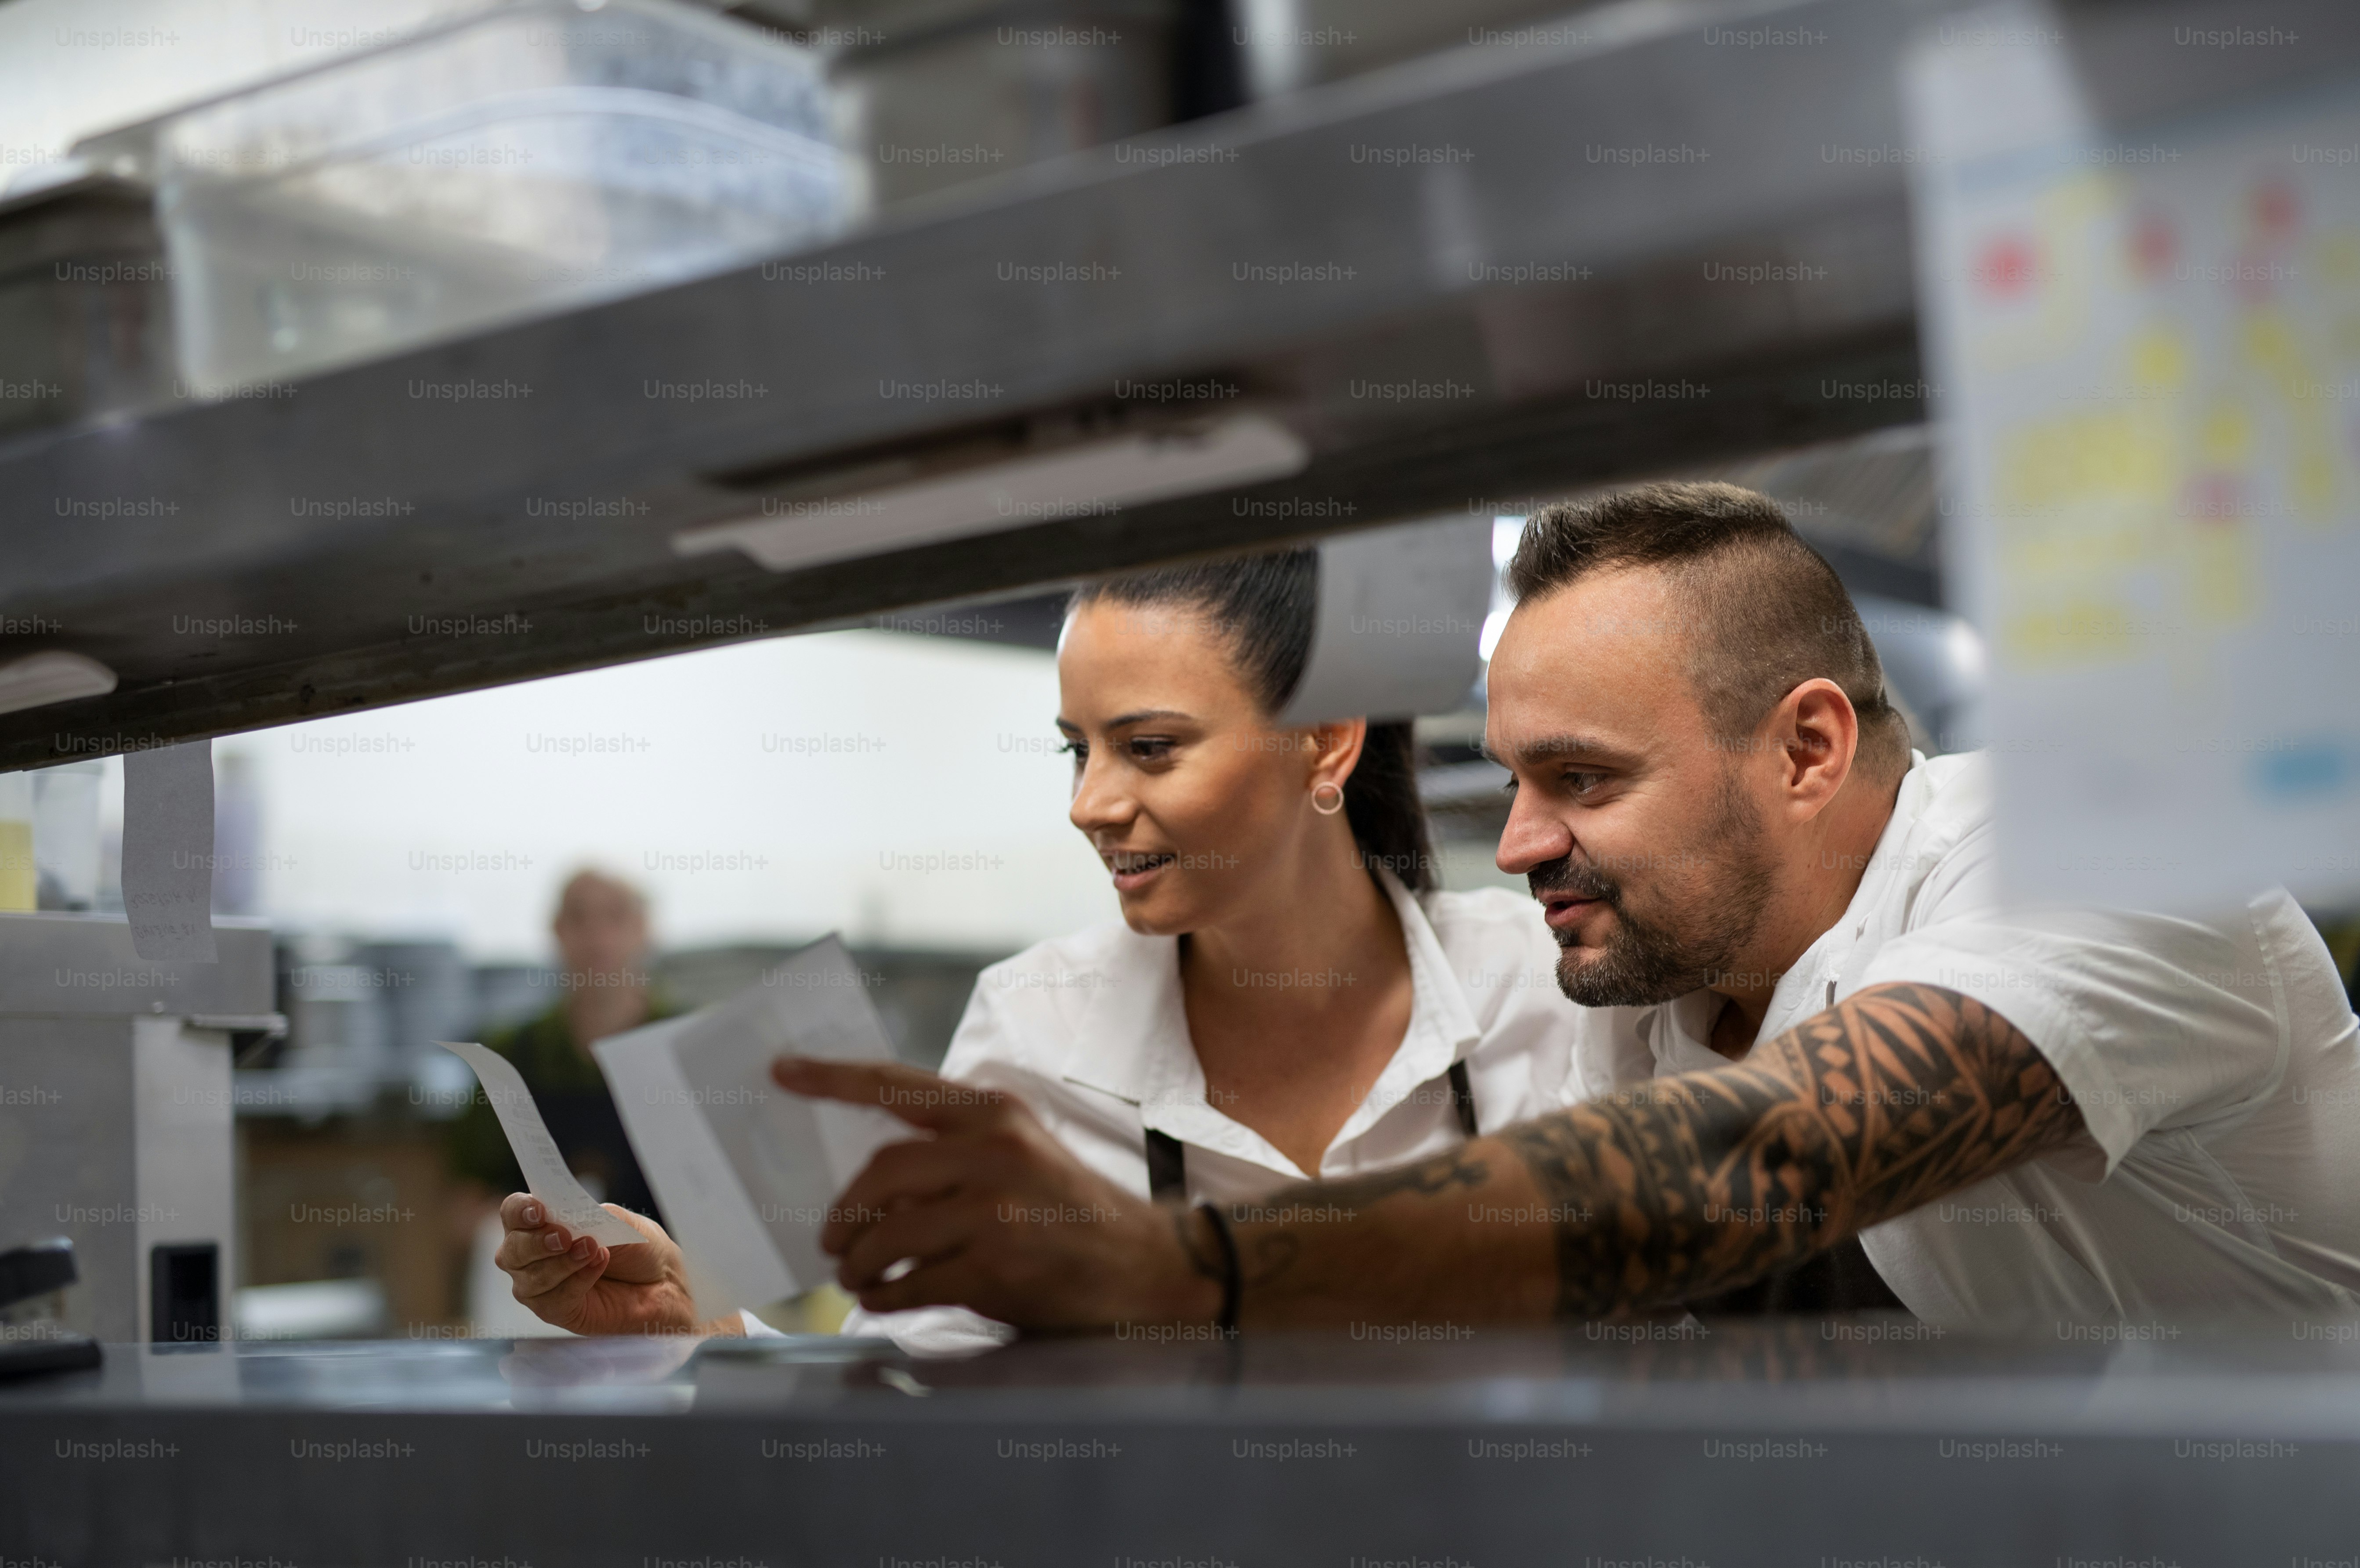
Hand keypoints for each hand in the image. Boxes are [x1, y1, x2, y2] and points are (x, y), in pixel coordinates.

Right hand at [495, 1194, 723, 1335]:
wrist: (668, 1283)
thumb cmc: (641, 1248)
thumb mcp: (621, 1221)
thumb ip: (591, 1217)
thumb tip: (566, 1219)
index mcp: (543, 1225)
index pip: (513, 1214)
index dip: (519, 1211)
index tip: (539, 1210)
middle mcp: (534, 1258)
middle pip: (510, 1251)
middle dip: (536, 1243)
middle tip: (566, 1236)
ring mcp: (543, 1288)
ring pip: (528, 1280)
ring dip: (561, 1264)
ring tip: (594, 1250)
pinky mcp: (560, 1314)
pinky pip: (552, 1301)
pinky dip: (576, 1282)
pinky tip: (598, 1267)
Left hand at [770, 1057, 1221, 1331]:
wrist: (1147, 1267)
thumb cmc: (1072, 1212)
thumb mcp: (1020, 1153)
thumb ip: (954, 1150)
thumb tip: (869, 1178)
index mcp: (995, 1114)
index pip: (897, 1086)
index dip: (832, 1078)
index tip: (781, 1071)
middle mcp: (994, 1152)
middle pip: (880, 1172)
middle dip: (844, 1213)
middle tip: (832, 1239)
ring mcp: (996, 1211)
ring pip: (888, 1233)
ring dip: (858, 1262)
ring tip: (857, 1276)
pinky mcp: (997, 1268)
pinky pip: (910, 1283)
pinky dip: (885, 1297)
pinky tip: (885, 1299)